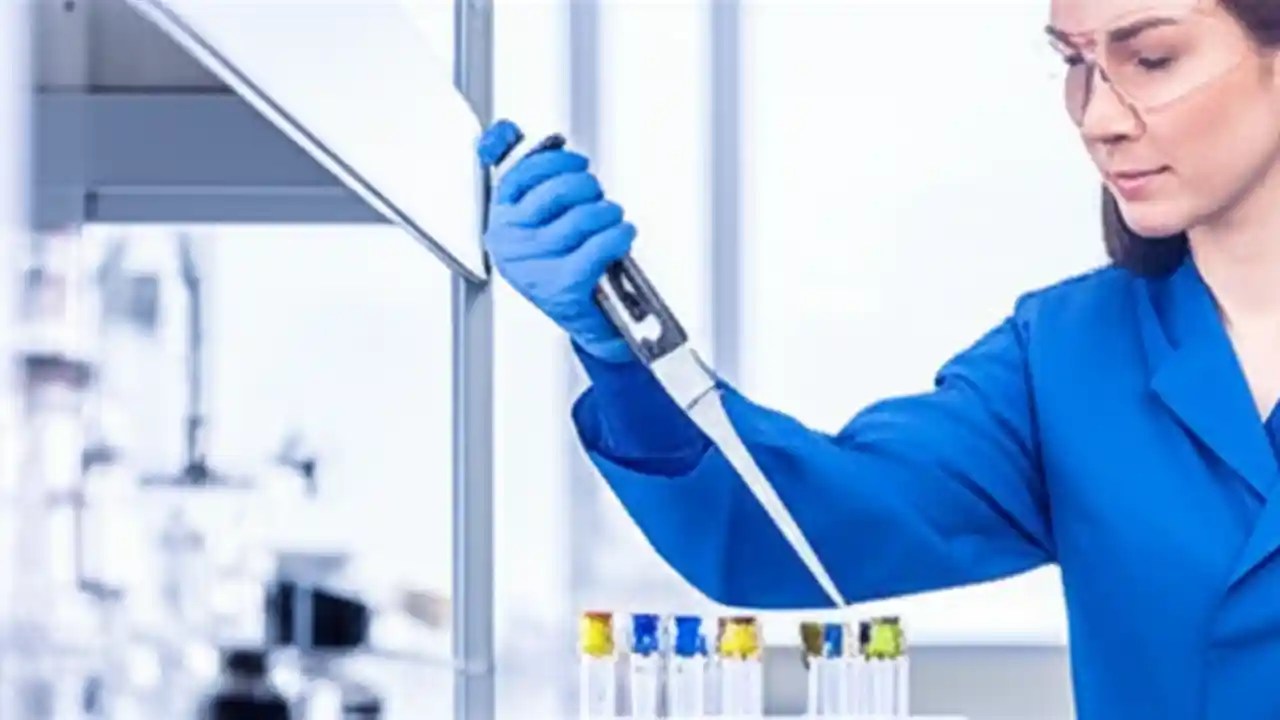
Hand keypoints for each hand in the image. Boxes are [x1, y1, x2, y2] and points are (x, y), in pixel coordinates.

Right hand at [483, 146, 636, 361]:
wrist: (588, 321)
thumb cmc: (566, 264)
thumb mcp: (537, 221)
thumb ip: (524, 177)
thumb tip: (506, 130)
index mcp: (500, 221)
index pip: (518, 173)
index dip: (554, 160)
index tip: (576, 163)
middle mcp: (511, 243)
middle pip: (556, 191)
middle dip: (587, 186)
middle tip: (597, 196)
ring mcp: (535, 266)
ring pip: (583, 217)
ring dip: (609, 213)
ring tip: (613, 220)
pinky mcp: (563, 286)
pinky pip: (599, 245)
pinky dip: (618, 235)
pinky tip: (622, 235)